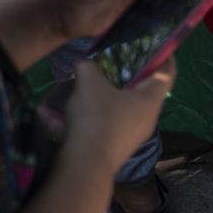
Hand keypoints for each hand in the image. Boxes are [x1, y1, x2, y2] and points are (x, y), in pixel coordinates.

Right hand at [66, 52, 177, 173]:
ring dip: (88, 101)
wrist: (84, 167)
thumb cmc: (97, 118)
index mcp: (149, 100)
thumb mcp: (90, 84)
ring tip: (70, 89)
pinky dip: (72, 122)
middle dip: (121, 78)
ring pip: (109, 112)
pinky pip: (92, 130)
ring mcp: (127, 137)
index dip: (165, 56)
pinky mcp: (108, 150)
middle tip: (107, 64)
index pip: (167, 72)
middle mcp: (144, 119)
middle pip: (137, 93)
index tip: (157, 45)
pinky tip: (45, 115)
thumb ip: (89, 68)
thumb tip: (85, 65)